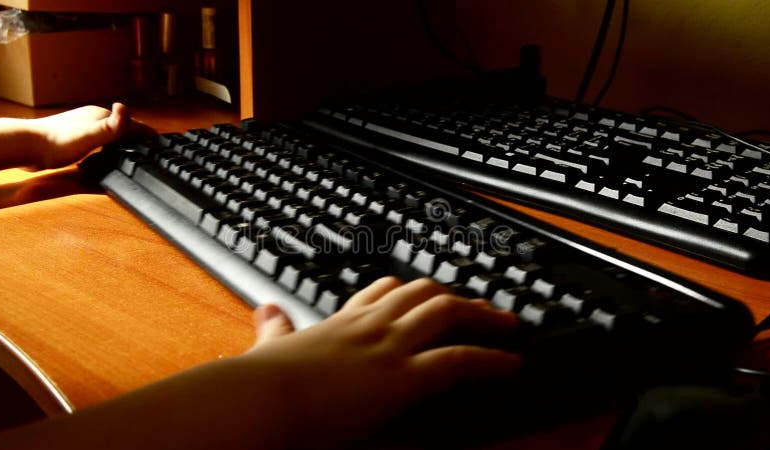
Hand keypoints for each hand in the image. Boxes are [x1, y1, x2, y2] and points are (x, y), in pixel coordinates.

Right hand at [0, 278, 520, 449]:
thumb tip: (264, 309)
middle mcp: (369, 325)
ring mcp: (388, 346)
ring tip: (509, 325)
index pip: (382, 291)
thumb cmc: (260, 382)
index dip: (411, 290)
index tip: (428, 292)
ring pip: (447, 313)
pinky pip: (459, 359)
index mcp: (340, 322)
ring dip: (483, 316)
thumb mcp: (269, 347)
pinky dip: (491, 359)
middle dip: (456, 296)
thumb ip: (272, 328)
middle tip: (482, 305)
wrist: (259, 401)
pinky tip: (510, 363)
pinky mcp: (402, 376)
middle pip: (423, 293)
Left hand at [30, 103, 154, 169]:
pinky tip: (102, 155)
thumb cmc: (56, 143)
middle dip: (137, 136)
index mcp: (100, 117)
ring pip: (109, 133)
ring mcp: (81, 127)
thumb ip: (112, 125)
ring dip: (122, 140)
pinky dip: (106, 147)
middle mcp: (92, 119)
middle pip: (122, 127)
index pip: (132, 124)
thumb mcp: (91, 136)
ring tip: (131, 151)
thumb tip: (126, 107)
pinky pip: (96, 141)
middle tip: (150, 148)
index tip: (161, 141)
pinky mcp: (71, 137)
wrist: (25, 146)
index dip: (148, 134)